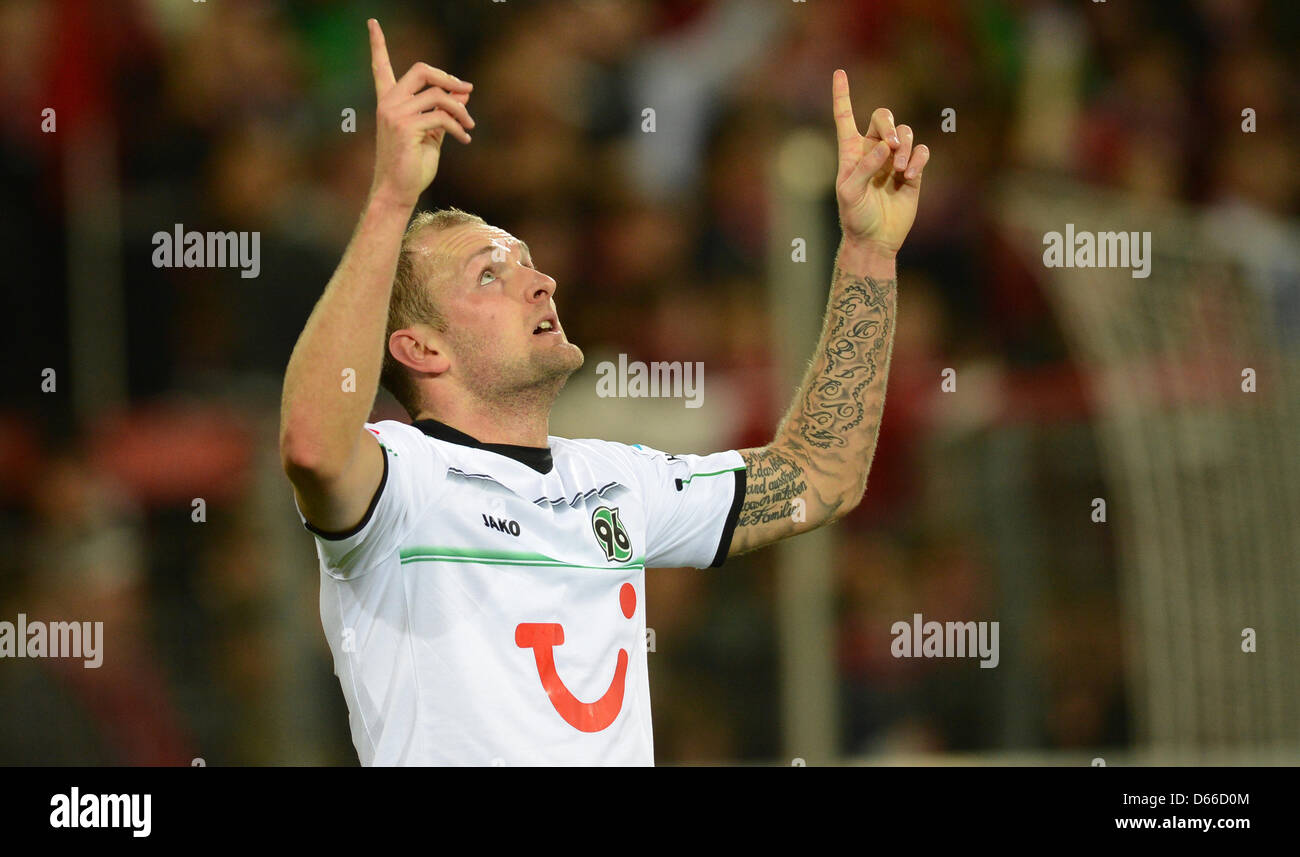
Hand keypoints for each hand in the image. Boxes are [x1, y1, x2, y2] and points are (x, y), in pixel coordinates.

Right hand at [367, 18, 474, 208]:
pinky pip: (442, 117)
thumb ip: (443, 111)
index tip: (371, 22)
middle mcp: (388, 103)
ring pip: (438, 95)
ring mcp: (394, 113)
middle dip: (447, 77)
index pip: (380, 67)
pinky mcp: (405, 127)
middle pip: (420, 70)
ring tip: (469, 126)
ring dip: (460, 110)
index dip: (376, 44)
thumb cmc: (413, 164)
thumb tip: (464, 93)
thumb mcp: (431, 134)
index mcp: (389, 102)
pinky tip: (465, 139)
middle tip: (466, 91)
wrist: (399, 191)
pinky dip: (458, 127)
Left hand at [832, 69, 928, 255]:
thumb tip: (885, 148)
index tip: (839, 73)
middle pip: (883, 117)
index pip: (844, 116)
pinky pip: (920, 151)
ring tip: (900, 170)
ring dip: (905, 146)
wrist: (875, 240)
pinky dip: (918, 158)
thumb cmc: (855, 217)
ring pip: (904, 133)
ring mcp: (893, 160)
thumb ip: (864, 168)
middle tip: (891, 144)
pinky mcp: (912, 171)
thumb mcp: (850, 194)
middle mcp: (872, 150)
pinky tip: (911, 174)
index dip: (842, 95)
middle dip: (889, 125)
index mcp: (850, 151)